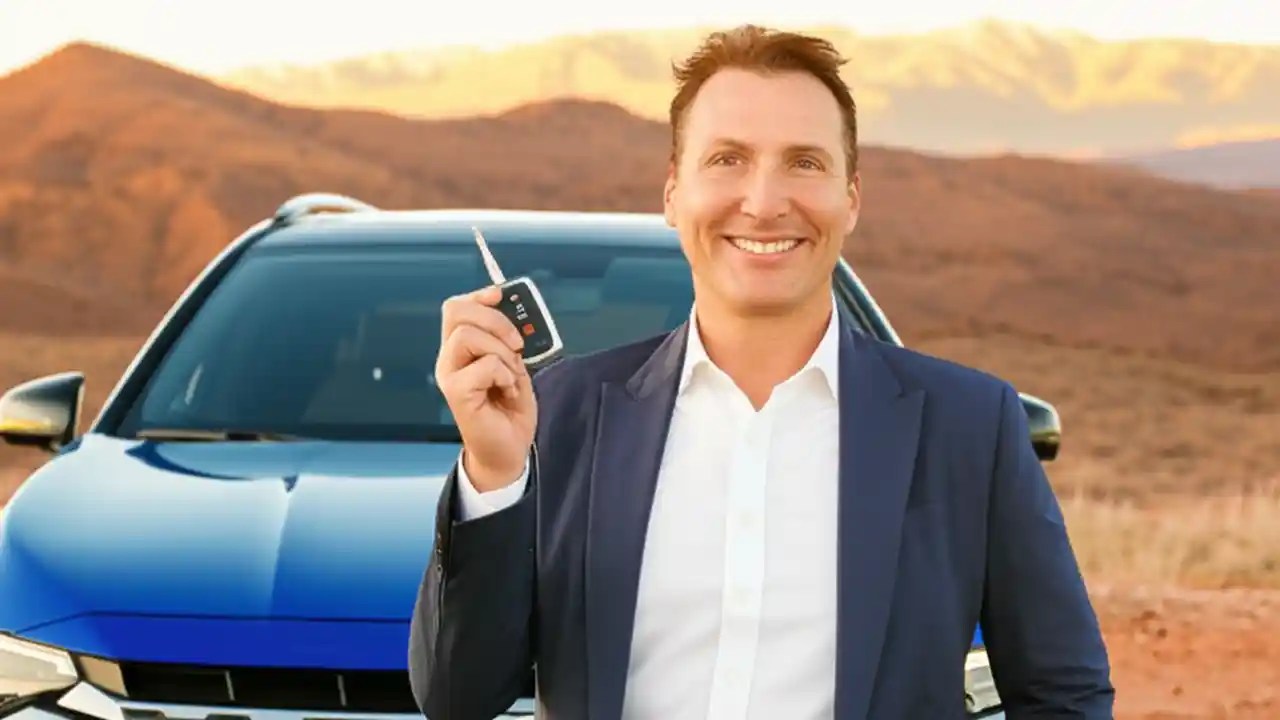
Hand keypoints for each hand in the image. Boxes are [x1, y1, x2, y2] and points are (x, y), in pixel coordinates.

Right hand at [435, 285, 536, 491]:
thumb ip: (509, 341)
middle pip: (458, 312)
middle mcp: (450, 360)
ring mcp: (450, 376)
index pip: (457, 308)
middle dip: (495, 320)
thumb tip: (515, 317)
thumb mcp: (516, 366)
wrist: (509, 450)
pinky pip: (484, 365)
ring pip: (468, 336)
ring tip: (511, 375)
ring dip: (502, 352)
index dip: (479, 296)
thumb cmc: (510, 410)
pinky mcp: (457, 394)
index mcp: (461, 349)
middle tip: (517, 344)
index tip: (500, 296)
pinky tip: (508, 391)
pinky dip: (505, 374)